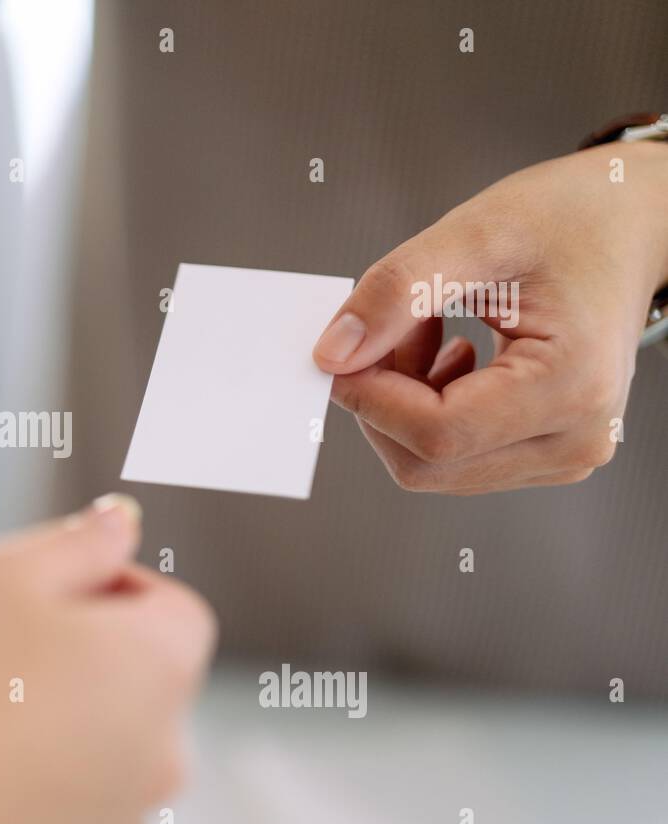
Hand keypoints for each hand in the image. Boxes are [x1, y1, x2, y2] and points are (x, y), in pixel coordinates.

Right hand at [0, 494, 216, 823]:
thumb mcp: (3, 573)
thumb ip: (79, 539)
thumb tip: (121, 522)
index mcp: (162, 666)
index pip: (170, 602)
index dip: (103, 584)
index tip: (39, 595)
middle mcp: (166, 749)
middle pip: (136, 674)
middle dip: (78, 651)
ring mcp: (126, 814)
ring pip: (101, 738)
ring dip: (56, 714)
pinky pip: (70, 797)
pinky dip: (35, 776)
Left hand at [313, 141, 667, 493]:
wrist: (630, 224)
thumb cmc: (571, 219)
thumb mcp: (475, 234)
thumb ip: (397, 293)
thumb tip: (332, 355)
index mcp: (573, 386)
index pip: (436, 433)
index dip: (369, 396)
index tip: (339, 349)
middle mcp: (577, 438)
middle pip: (427, 462)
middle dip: (382, 400)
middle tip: (387, 329)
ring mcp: (563, 455)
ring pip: (432, 464)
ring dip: (402, 403)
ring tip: (425, 329)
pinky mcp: (543, 452)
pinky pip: (454, 456)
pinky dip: (424, 410)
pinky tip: (444, 353)